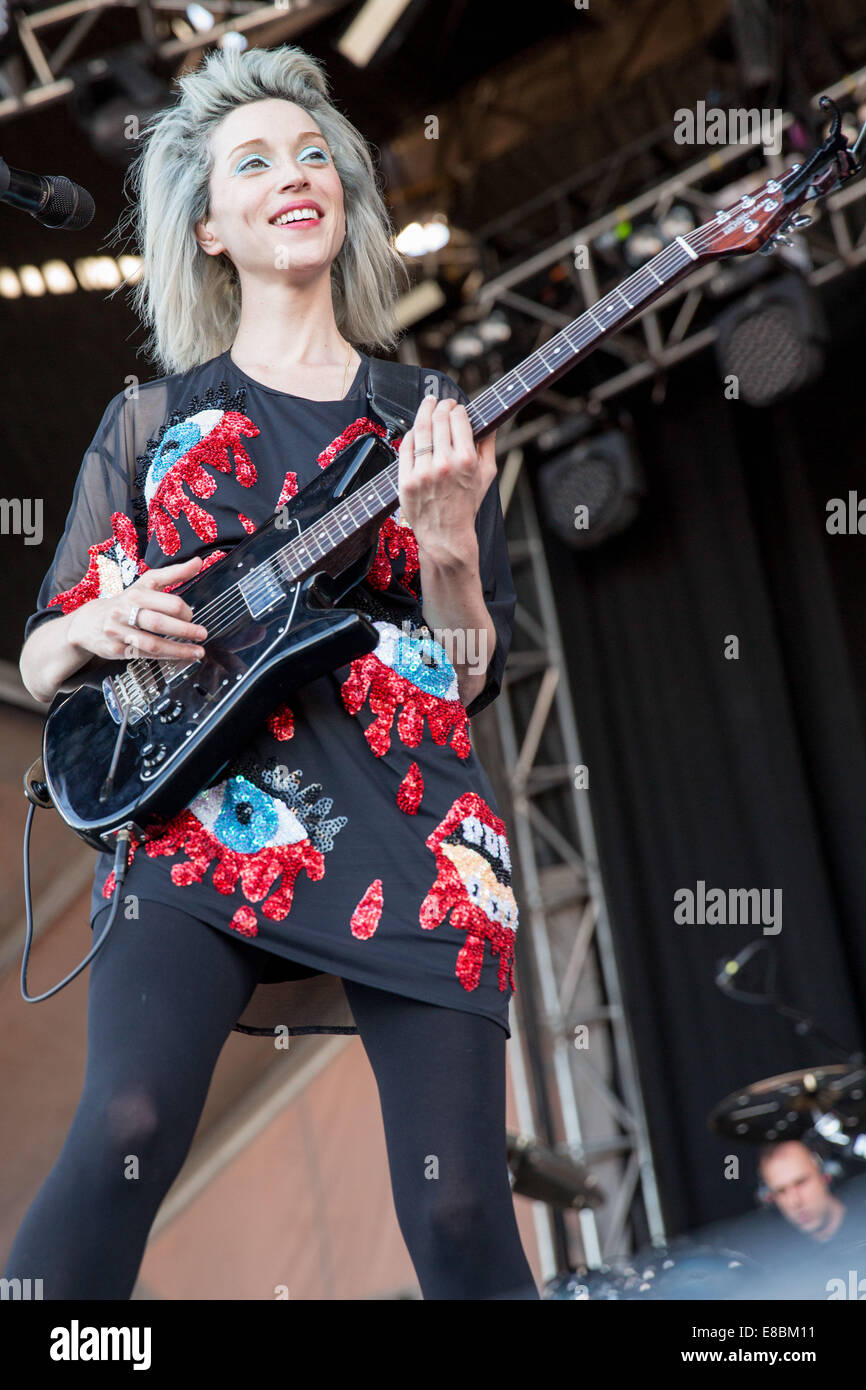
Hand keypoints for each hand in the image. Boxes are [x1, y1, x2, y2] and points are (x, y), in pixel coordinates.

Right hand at [67, 554, 208, 662]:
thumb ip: (173, 574)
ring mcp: (119, 631)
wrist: (88, 622)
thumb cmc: (125, 602)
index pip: (167, 601)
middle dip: (184, 630)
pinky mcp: (116, 649)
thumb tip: (198, 562)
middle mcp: (125, 611)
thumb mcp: (146, 584)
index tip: (192, 615)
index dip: (184, 610)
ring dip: (178, 649)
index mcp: (136, 593)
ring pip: (152, 643)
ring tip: (197, 651)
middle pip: (159, 623)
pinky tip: (179, 656)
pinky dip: (165, 656)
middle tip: (202, 633)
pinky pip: (145, 655)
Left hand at [398, 396, 496, 560]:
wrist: (446, 535)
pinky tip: (416, 430)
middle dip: (441, 405)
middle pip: (439, 419)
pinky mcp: (405, 480)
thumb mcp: (487, 475)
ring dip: (424, 411)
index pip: (459, 419)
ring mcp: (422, 472)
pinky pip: (405, 447)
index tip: (457, 408)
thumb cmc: (467, 505)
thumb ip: (488, 445)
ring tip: (427, 404)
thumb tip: (489, 420)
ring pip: (420, 429)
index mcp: (466, 460)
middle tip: (441, 402)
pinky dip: (411, 434)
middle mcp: (444, 464)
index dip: (458, 408)